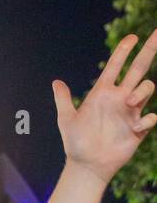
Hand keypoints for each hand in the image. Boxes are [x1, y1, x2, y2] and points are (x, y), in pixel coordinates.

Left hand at [53, 29, 156, 184]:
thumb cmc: (75, 142)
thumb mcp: (66, 120)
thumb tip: (55, 82)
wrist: (87, 165)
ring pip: (148, 87)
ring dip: (143, 90)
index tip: (132, 37)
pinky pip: (150, 117)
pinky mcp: (138, 128)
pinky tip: (134, 127)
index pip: (116, 65)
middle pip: (139, 68)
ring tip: (130, 102)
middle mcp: (119, 98)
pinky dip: (146, 119)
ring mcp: (131, 112)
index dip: (124, 51)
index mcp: (102, 92)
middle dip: (148, 50)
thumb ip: (63, 100)